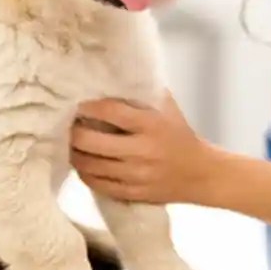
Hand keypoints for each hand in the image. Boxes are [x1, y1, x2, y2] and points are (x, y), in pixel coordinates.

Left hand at [71, 93, 219, 205]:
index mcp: (152, 125)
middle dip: (74, 132)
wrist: (200, 173)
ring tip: (72, 143)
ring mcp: (136, 175)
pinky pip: (96, 184)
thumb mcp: (168, 107)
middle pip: (91, 142)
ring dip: (74, 153)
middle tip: (70, 125)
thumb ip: (143, 92)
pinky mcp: (132, 193)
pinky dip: (84, 172)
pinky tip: (83, 163)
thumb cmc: (179, 134)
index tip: (78, 104)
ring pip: (89, 165)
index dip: (88, 107)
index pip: (110, 112)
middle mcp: (142, 151)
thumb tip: (112, 76)